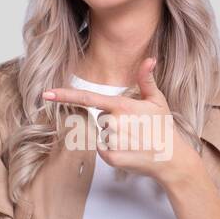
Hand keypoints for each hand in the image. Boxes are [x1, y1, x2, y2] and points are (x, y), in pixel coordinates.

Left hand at [42, 57, 200, 186]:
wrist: (172, 159)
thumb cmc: (163, 128)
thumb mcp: (156, 100)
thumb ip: (146, 80)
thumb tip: (149, 59)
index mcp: (122, 106)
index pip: (88, 98)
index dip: (65, 95)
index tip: (47, 93)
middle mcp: (114, 123)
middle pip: (100, 118)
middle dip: (113, 121)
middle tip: (135, 127)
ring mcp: (112, 141)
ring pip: (102, 134)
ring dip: (114, 136)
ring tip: (134, 140)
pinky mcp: (111, 158)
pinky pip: (103, 149)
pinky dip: (113, 150)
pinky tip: (130, 150)